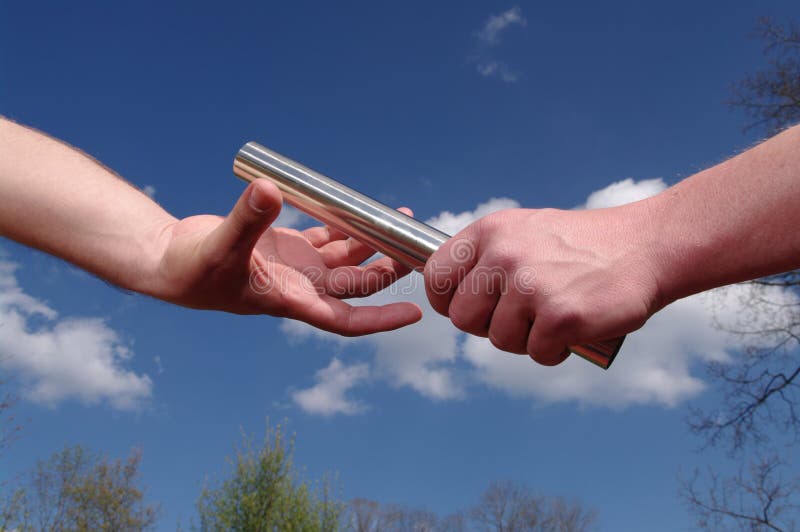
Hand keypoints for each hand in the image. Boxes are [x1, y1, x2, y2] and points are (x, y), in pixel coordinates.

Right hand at [148, 180, 421, 334]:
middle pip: (358, 282)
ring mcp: (296, 266)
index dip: (381, 319)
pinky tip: (358, 209)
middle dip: (389, 266)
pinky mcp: (287, 247)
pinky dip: (342, 225)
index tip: (415, 313)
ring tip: (397, 216)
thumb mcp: (222, 245)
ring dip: (371, 240)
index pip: (347, 318)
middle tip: (414, 242)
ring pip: (346, 257)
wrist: (169, 260)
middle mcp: (302, 286)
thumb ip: (247, 219)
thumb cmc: (192, 268)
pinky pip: (325, 237)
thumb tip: (268, 189)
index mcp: (293, 299)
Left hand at [424, 207, 663, 364]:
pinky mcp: (559, 316)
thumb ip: (486, 257)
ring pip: (499, 340)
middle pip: (463, 318)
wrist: (645, 246)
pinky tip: (571, 332)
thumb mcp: (524, 231)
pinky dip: (554, 352)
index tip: (470, 308)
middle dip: (489, 327)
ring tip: (552, 319)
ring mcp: (530, 286)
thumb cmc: (582, 246)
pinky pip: (536, 353)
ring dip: (525, 340)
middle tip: (522, 318)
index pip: (435, 277)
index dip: (447, 302)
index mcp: (490, 231)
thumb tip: (446, 296)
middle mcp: (504, 255)